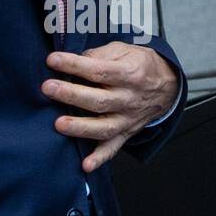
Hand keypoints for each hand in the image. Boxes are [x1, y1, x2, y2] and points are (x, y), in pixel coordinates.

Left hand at [42, 42, 178, 172]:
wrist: (167, 86)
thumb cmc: (140, 65)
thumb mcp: (125, 50)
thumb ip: (100, 54)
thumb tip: (75, 60)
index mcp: (129, 73)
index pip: (99, 70)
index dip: (74, 65)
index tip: (52, 60)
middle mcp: (129, 98)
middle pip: (99, 100)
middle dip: (71, 95)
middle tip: (48, 88)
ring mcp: (127, 119)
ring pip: (103, 127)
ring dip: (80, 127)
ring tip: (58, 124)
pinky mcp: (125, 133)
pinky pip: (113, 148)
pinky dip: (100, 158)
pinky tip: (85, 165)